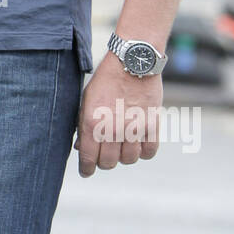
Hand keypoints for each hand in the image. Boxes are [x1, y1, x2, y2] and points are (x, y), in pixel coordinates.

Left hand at [75, 52, 162, 176]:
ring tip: (122, 144)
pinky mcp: (152, 125)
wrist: (132, 61)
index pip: (88, 159)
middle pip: (108, 163)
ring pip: (129, 160)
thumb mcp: (86, 101)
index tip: (86, 172)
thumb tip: (81, 147)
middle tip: (105, 153)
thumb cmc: (105, 81)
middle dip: (104, 161)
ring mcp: (134, 128)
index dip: (86, 170)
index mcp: (92, 123)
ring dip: (124, 155)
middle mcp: (113, 129)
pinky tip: (138, 143)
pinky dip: (143, 151)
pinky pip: (149, 152)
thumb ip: (83, 126)